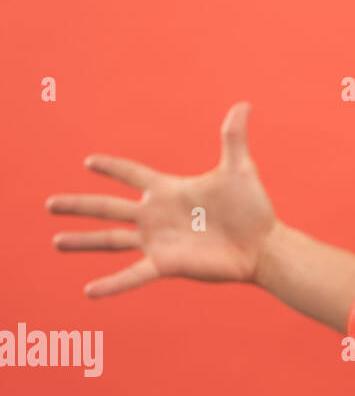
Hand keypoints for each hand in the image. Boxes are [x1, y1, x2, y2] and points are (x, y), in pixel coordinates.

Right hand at [46, 102, 279, 297]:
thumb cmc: (253, 208)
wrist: (264, 245)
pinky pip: (133, 274)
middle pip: (109, 208)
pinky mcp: (166, 264)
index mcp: (169, 190)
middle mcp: (157, 216)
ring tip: (56, 241)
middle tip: (49, 204)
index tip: (89, 161)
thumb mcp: (239, 169)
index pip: (133, 174)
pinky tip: (90, 291)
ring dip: (83, 241)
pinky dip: (112, 284)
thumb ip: (233, 137)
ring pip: (111, 240)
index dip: (113, 167)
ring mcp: (159, 241)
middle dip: (79, 205)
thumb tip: (243, 104)